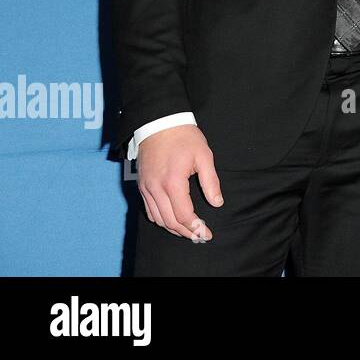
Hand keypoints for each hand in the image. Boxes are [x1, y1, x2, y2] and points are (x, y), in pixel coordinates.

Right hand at [136, 124, 222, 241]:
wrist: (159, 123)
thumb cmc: (184, 137)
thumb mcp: (204, 156)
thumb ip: (211, 182)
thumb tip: (217, 202)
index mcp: (173, 182)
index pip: (184, 215)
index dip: (196, 228)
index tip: (207, 234)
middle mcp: (156, 189)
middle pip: (169, 221)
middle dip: (186, 232)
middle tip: (200, 236)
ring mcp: (146, 188)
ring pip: (157, 219)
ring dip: (173, 228)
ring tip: (188, 232)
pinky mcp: (142, 186)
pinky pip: (149, 210)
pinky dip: (160, 219)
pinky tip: (171, 220)